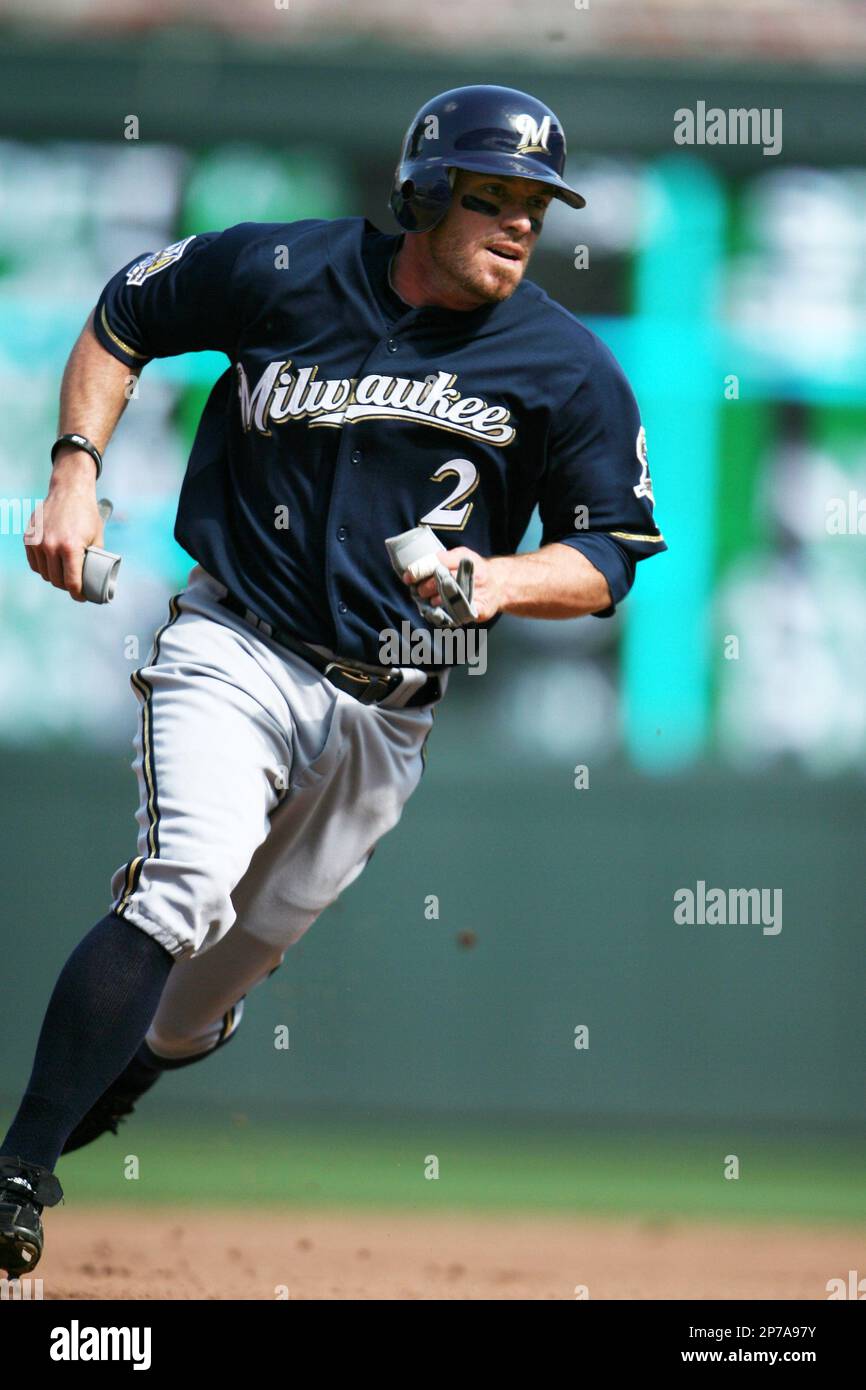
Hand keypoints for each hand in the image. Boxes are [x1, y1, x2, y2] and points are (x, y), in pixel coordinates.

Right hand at [24, 450, 103, 601]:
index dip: (78, 594)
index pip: (72, 582)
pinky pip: (34, 562)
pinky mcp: (29, 538)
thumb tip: (95, 577)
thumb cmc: (86, 514)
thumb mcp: (97, 538)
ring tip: (64, 577)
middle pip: (57, 580)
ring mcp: (38, 542)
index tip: (82, 597)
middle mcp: (51, 546)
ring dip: (54, 578)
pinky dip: (42, 568)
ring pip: (44, 573)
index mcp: (71, 548)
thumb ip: (94, 558)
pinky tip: (51, 568)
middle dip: (67, 587)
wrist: (69, 491)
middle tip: (75, 587)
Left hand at [403, 546, 506, 622]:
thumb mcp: (462, 555)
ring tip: (430, 602)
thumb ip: (442, 558)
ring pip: (447, 600)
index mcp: (465, 558)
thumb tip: (416, 568)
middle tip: (419, 591)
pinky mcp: (480, 609)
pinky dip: (446, 615)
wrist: (501, 584)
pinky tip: (440, 613)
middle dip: (425, 588)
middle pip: (440, 582)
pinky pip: (458, 615)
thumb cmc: (475, 569)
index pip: (438, 562)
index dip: (420, 570)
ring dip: (433, 602)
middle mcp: (472, 574)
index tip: (408, 577)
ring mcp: (477, 592)